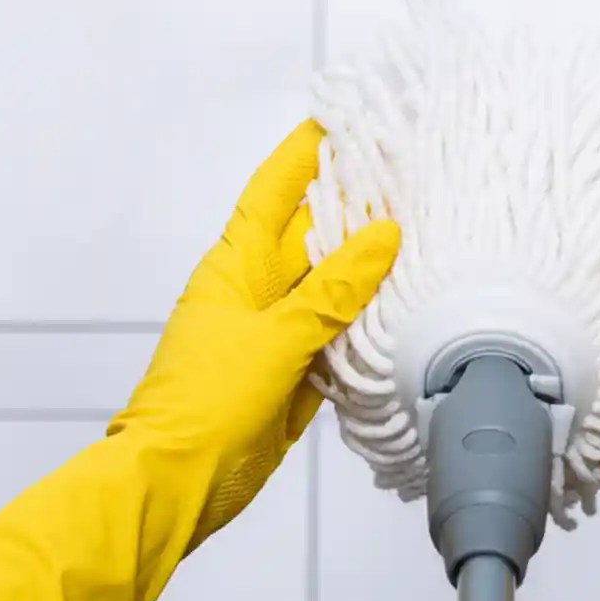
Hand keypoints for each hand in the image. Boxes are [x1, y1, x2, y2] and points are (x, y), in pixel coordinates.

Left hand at [107, 119, 400, 546]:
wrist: (178, 482)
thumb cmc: (205, 402)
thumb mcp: (275, 337)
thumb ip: (332, 291)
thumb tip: (383, 236)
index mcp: (235, 267)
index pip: (273, 193)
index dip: (304, 154)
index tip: (339, 118)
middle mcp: (257, 292)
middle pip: (311, 236)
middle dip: (354, 207)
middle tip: (408, 177)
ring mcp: (276, 333)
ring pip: (330, 287)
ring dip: (368, 267)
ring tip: (421, 234)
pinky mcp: (293, 373)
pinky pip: (337, 335)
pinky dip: (367, 323)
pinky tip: (403, 307)